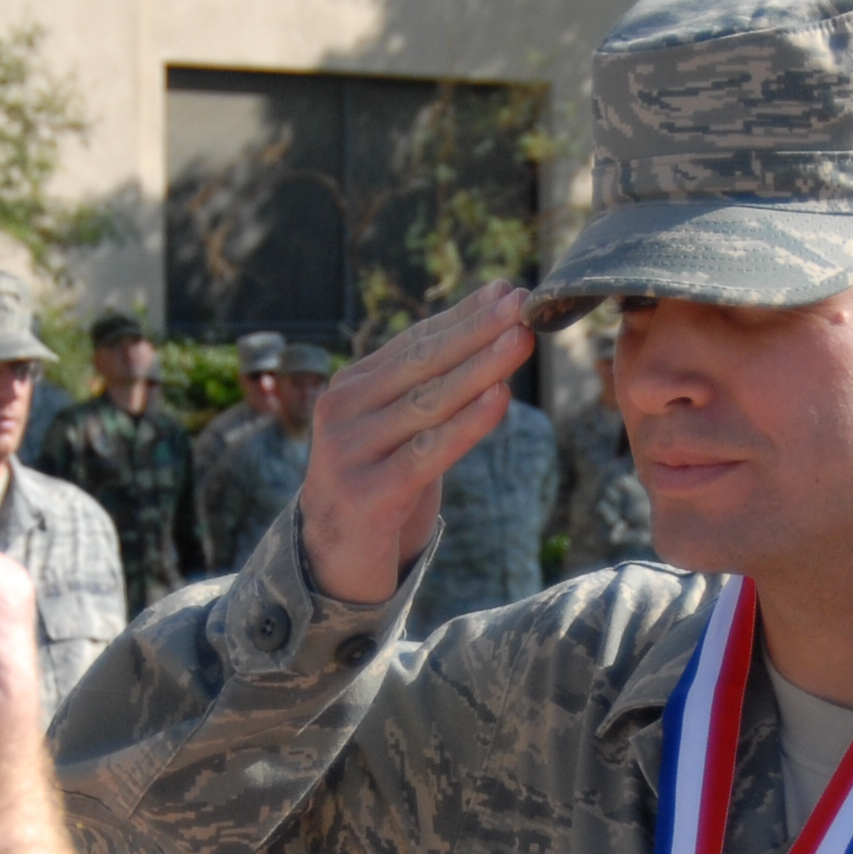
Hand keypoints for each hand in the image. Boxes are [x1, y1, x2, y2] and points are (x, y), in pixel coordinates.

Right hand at [298, 282, 533, 604]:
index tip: (507, 291)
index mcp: (351, 387)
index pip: (416, 342)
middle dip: (477, 330)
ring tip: (521, 341)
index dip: (464, 315)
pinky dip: (467, 424)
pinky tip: (500, 398)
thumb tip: (491, 334)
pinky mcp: (368, 494)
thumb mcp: (398, 432)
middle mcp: (343, 411)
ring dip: (480, 367)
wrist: (330, 563)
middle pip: (422, 363)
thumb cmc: (378, 487)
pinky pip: (427, 453)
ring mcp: (350, 452)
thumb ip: (428, 389)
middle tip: (522, 303)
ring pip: (428, 402)